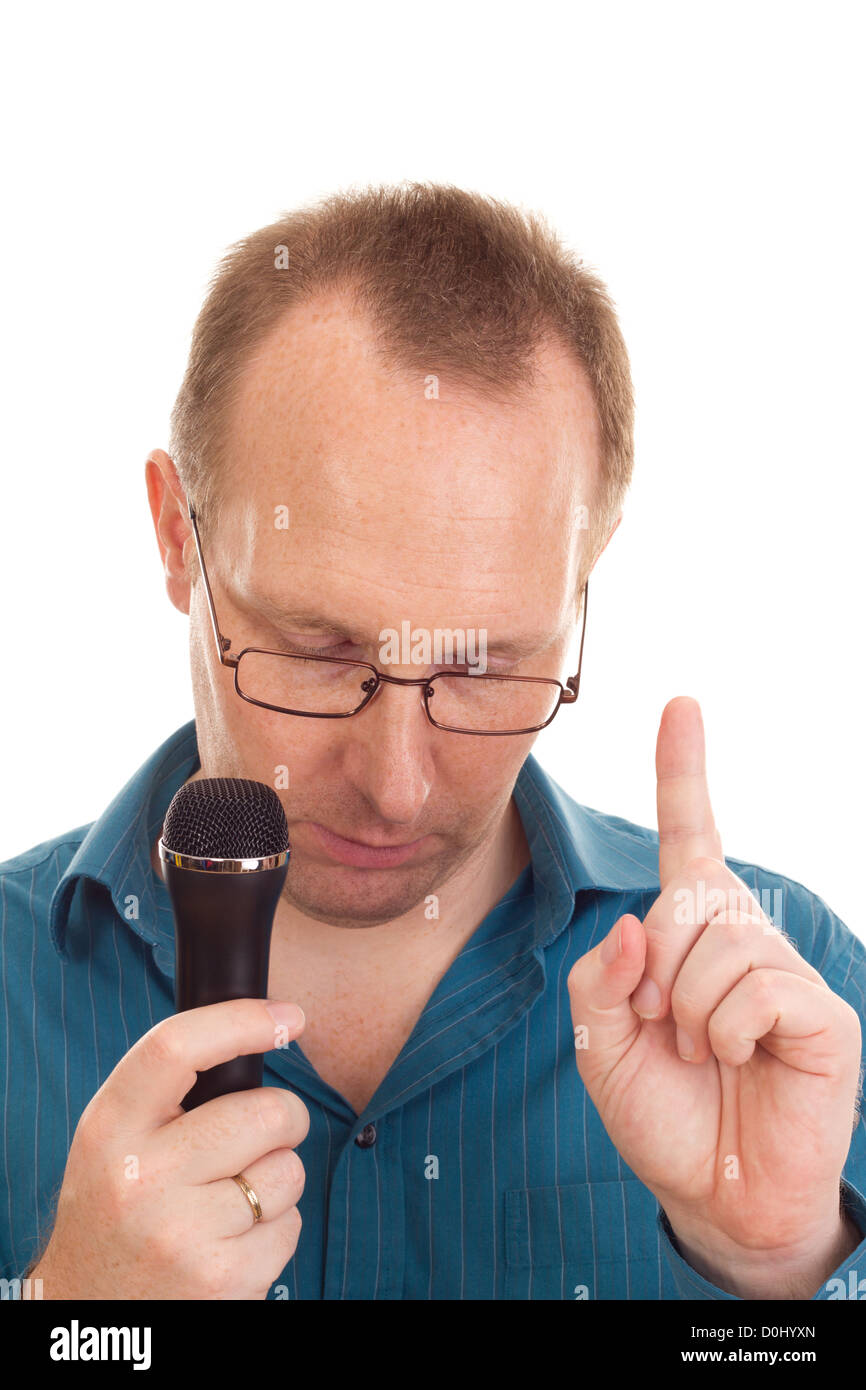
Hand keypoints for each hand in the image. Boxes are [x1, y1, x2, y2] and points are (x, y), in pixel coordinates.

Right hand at [28, 999, 308, 1298]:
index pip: (175, 1047)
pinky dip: (275, 1232)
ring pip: (287, 1171)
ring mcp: (182, 1234)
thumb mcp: (113, 1140)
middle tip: (263, 1134)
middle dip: (285, 1117)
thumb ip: (169, 1092)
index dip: (241, 1020)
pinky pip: (290, 1227)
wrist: (89, 1311)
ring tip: (230, 1201)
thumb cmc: (115, 1210)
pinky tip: (232, 1243)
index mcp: (109, 1128)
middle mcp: (141, 1178)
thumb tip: (264, 1028)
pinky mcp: (221, 1280)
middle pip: (264, 1112)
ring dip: (276, 1180)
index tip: (287, 1017)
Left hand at [567, 697, 861, 1295]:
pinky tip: (741, 1063)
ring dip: (687, 1017)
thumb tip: (633, 925)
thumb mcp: (601, 1045)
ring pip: (716, 949)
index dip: (685, 769)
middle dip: (653, 974)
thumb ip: (601, 980)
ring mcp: (786, 972)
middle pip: (681, 903)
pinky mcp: (821, 1014)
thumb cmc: (662, 1110)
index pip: (693, 834)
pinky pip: (753, 992)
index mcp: (692, 931)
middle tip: (666, 1031)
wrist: (713, 1193)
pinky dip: (726, 1036)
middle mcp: (744, 935)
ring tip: (706, 1055)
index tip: (681, 704)